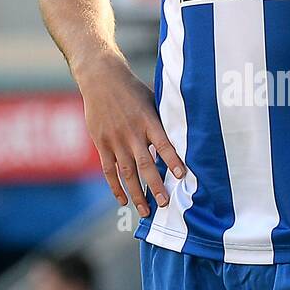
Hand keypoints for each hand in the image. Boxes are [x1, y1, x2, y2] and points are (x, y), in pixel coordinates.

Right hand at [77, 55, 184, 215]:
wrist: (101, 78)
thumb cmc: (132, 89)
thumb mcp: (152, 99)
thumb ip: (165, 119)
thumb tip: (188, 134)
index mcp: (148, 120)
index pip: (163, 143)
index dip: (173, 160)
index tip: (182, 175)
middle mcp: (131, 132)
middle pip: (145, 164)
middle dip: (155, 186)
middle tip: (165, 204)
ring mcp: (114, 139)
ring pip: (126, 172)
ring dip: (136, 193)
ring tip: (145, 211)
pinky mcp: (101, 143)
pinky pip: (109, 170)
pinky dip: (115, 187)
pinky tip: (123, 200)